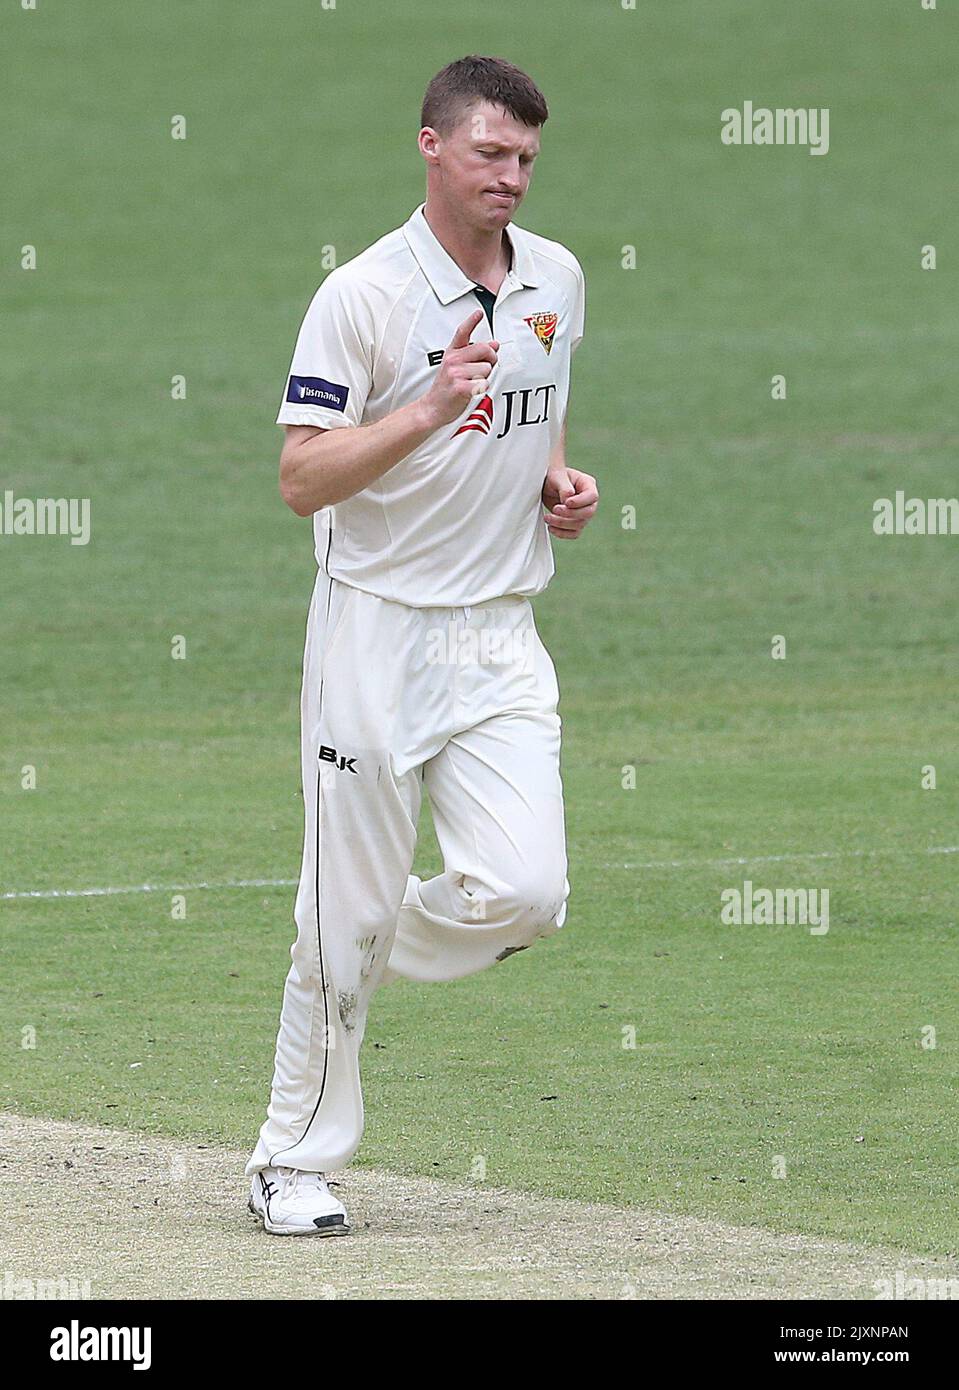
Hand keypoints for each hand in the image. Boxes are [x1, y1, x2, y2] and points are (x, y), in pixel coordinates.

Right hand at [418, 309, 498, 428]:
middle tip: (483, 368)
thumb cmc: (446, 387)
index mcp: (452, 352)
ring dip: (484, 377)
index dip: (471, 321)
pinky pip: (484, 383)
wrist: (433, 407)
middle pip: (484, 349)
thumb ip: (474, 354)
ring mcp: (456, 373)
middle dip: (490, 359)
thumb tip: (494, 345)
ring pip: (487, 368)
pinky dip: (482, 388)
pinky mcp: (460, 387)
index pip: (462, 332)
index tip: (479, 313)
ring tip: (472, 382)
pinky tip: (471, 391)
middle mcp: (453, 360)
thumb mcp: (455, 366)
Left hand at [542, 466, 598, 539]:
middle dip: (570, 514)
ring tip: (547, 517)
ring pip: (580, 524)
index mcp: (588, 484)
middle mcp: (588, 500)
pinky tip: (551, 527)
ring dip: (562, 524)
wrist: (545, 485)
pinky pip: (574, 533)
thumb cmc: (553, 476)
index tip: (566, 502)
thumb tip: (568, 499)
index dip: (580, 502)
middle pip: (588, 513)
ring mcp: (583, 513)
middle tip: (554, 509)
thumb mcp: (557, 476)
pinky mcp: (575, 522)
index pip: (592, 496)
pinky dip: (562, 533)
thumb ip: (564, 487)